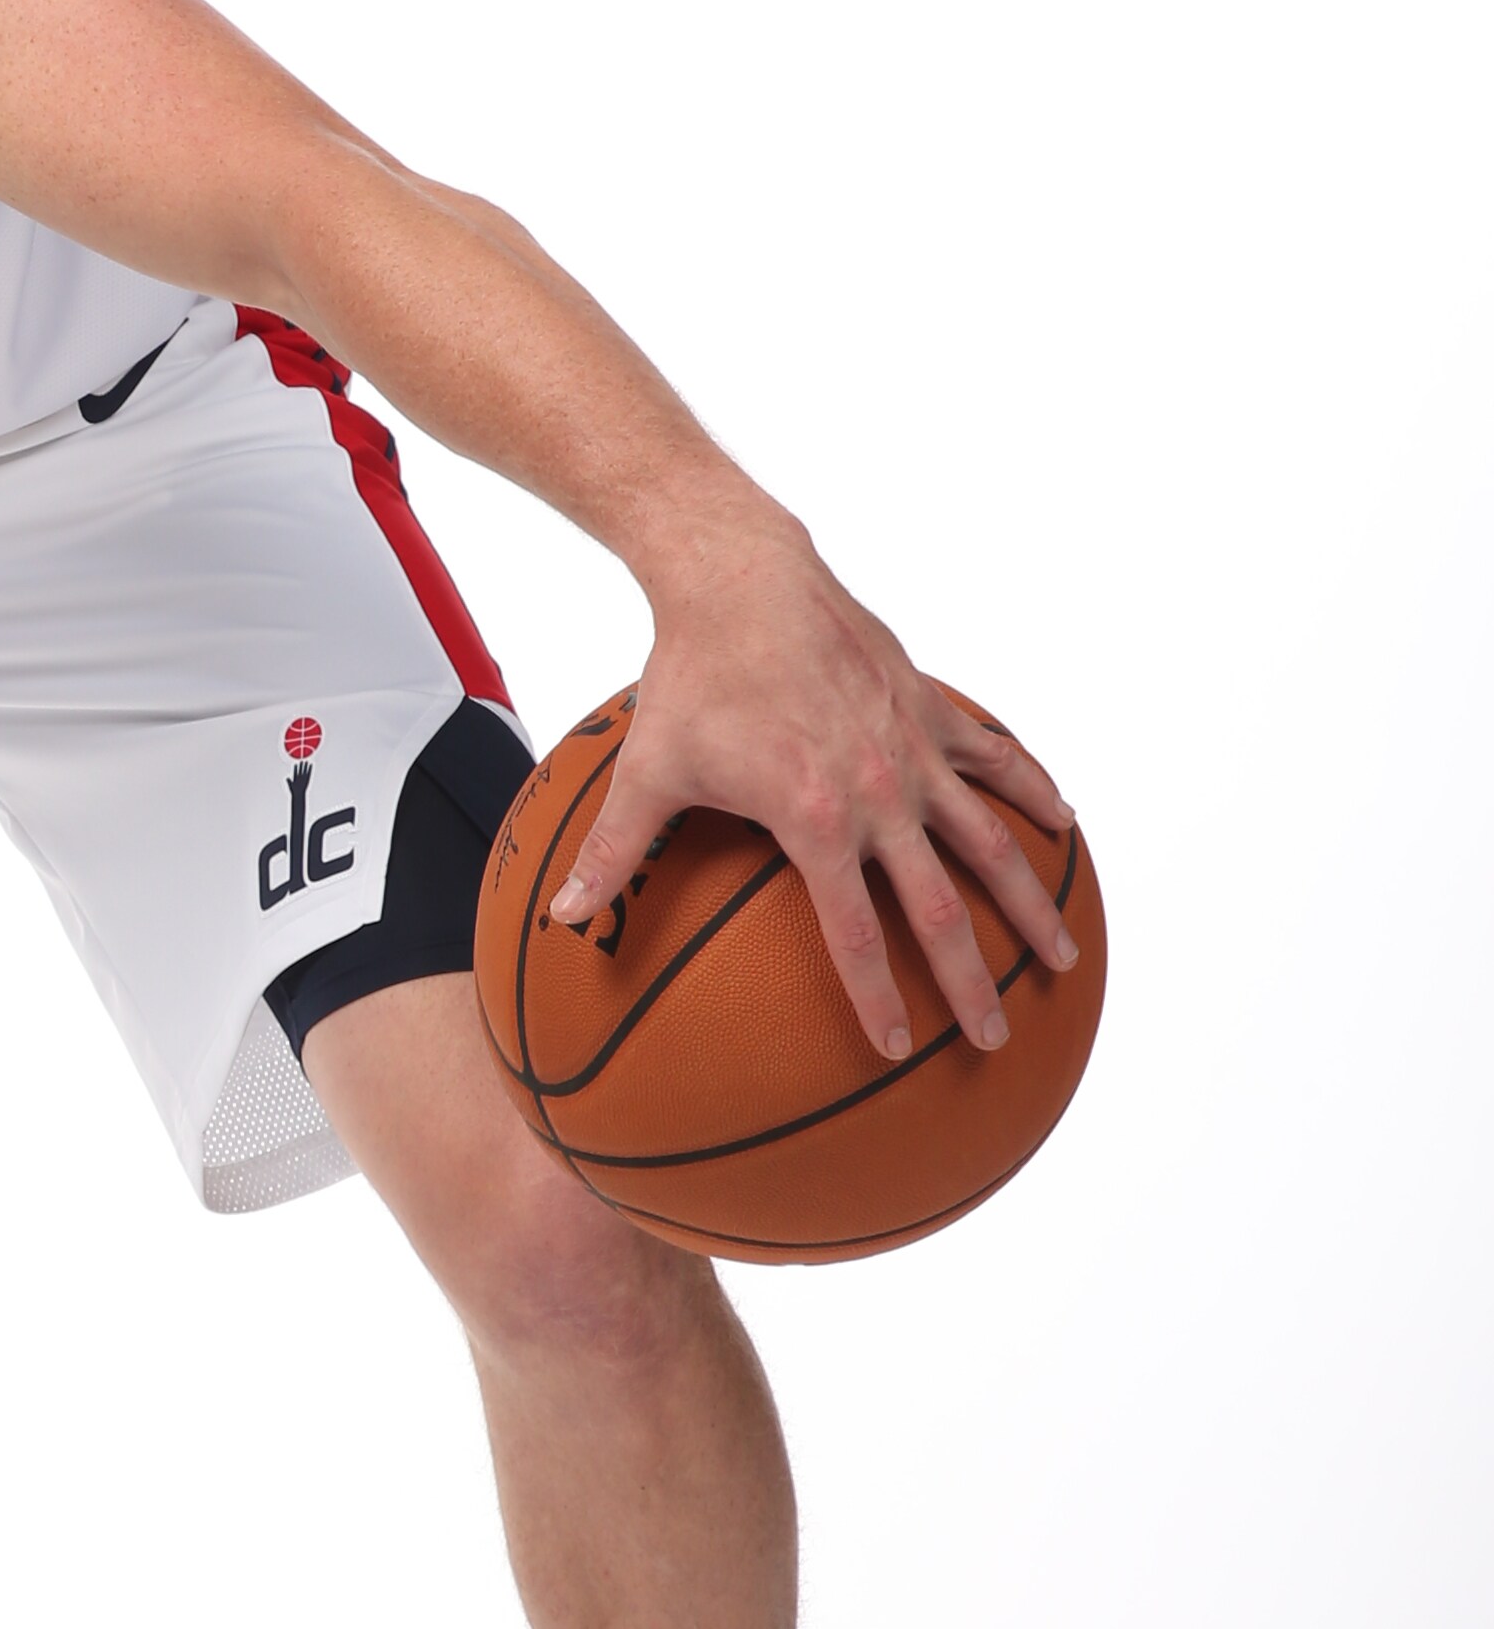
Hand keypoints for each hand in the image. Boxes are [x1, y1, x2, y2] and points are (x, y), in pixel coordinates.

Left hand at [550, 512, 1080, 1064]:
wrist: (742, 578)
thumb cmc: (690, 679)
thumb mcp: (645, 772)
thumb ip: (612, 852)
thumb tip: (563, 916)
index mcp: (814, 820)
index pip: (854, 933)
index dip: (877, 997)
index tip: (898, 1050)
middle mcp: (880, 793)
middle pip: (940, 908)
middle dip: (970, 981)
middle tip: (993, 1036)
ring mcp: (914, 749)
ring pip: (991, 842)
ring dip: (1030, 903)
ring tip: (1061, 956)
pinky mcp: (930, 708)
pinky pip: (997, 759)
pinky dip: (1034, 793)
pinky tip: (1065, 826)